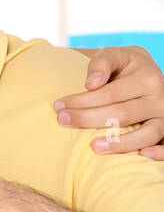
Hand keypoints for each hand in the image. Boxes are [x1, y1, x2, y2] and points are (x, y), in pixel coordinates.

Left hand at [55, 45, 163, 159]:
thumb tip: (92, 84)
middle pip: (123, 114)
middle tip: (62, 121)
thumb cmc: (123, 66)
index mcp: (147, 78)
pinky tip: (142, 156)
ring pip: (147, 134)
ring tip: (93, 147)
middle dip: (88, 119)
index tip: (58, 106)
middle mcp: (160, 98)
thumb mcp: (113, 55)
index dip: (82, 101)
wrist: (144, 73)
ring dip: (120, 143)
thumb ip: (102, 64)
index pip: (110, 94)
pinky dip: (159, 153)